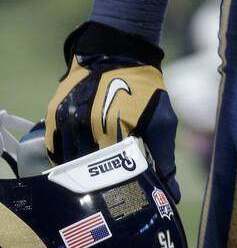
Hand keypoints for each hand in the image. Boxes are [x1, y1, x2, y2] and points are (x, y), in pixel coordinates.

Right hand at [45, 20, 179, 200]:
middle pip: (84, 172)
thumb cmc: (144, 86)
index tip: (122, 198)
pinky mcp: (54, 114)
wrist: (117, 48)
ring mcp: (66, 120)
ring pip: (66, 162)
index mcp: (113, 130)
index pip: (108, 177)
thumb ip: (164, 158)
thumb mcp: (161, 119)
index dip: (115, 188)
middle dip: (95, 183)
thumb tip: (171, 193)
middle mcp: (84, 128)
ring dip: (77, 171)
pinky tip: (77, 160)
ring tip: (90, 179)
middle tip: (106, 192)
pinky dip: (64, 157)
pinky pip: (54, 148)